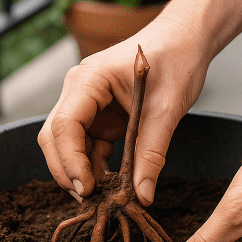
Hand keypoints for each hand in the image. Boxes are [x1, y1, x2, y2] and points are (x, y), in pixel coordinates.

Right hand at [38, 20, 209, 205]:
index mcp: (89, 80)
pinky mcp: (98, 115)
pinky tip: (113, 182)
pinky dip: (96, 166)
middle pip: (56, 138)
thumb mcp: (167, 111)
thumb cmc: (176, 61)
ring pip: (68, 146)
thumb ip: (151, 154)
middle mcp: (78, 91)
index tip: (87, 189)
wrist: (185, 41)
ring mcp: (86, 104)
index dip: (71, 162)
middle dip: (69, 171)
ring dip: (82, 172)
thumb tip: (141, 195)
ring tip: (106, 196)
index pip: (64, 126)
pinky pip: (88, 145)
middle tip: (92, 201)